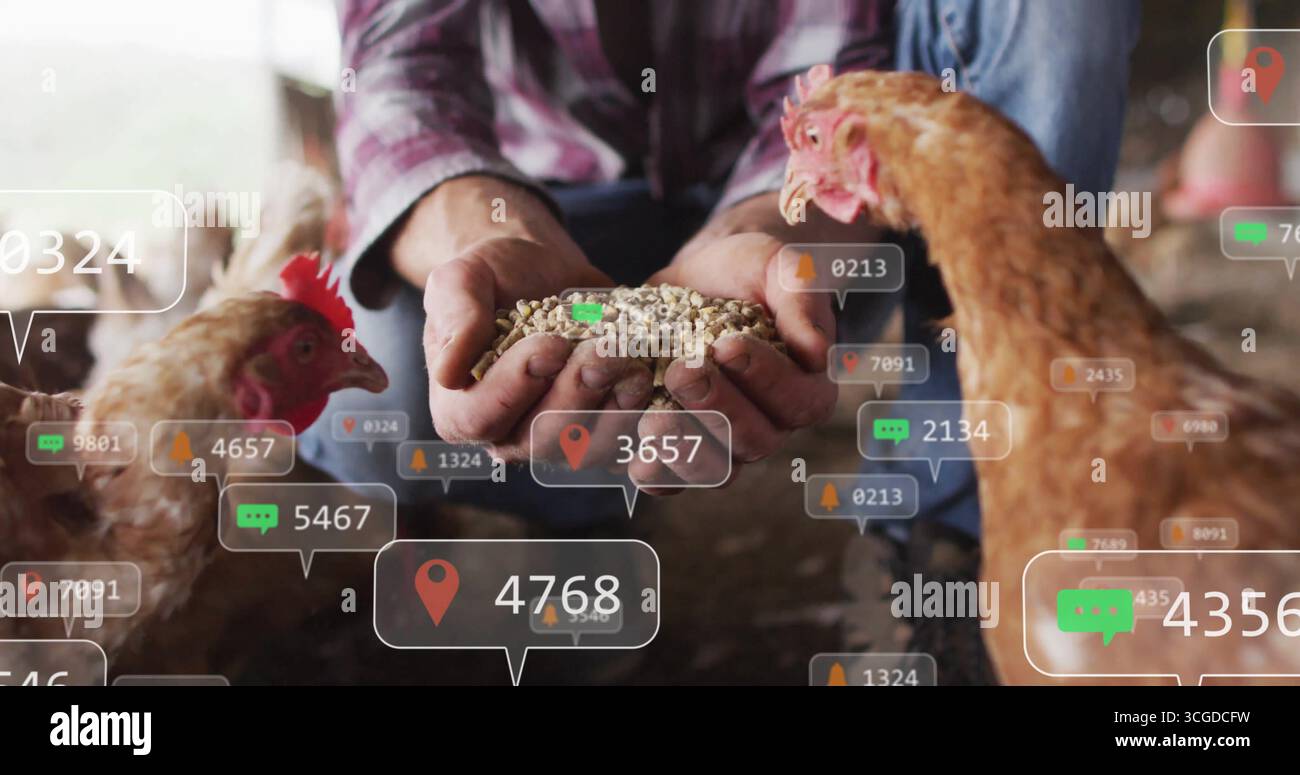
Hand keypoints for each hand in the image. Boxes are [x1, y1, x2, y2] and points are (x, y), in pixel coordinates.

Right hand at [421, 236, 653, 459]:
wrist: (544, 270)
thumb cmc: (496, 276)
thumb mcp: (462, 280)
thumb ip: (455, 317)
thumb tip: (448, 373)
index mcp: (459, 410)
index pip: (480, 419)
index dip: (516, 386)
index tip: (550, 343)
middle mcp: (507, 436)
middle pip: (541, 440)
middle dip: (576, 394)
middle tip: (601, 350)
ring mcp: (557, 442)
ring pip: (588, 448)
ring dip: (614, 406)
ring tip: (631, 360)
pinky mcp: (599, 435)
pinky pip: (625, 443)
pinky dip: (642, 415)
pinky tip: (651, 377)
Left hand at [647, 231, 836, 463]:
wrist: (697, 280)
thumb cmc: (748, 272)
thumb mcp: (778, 268)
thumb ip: (802, 299)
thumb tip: (817, 353)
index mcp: (806, 388)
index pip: (798, 401)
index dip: (766, 380)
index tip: (729, 345)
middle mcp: (771, 425)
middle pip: (754, 440)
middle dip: (717, 408)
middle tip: (683, 371)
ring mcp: (726, 444)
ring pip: (715, 469)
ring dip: (684, 450)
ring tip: (654, 419)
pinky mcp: (684, 449)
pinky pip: (674, 480)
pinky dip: (655, 474)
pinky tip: (635, 455)